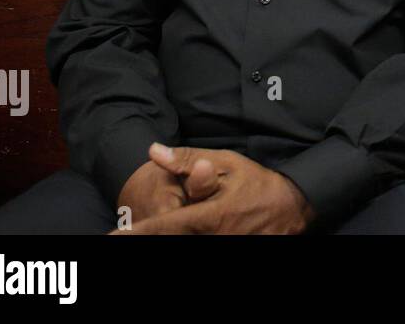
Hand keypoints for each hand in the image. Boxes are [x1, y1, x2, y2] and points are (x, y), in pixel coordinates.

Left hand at [109, 144, 314, 234]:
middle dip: (152, 237)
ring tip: (150, 232)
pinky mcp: (235, 253)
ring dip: (170, 239)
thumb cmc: (258, 183)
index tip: (111, 236)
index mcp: (209, 217)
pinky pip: (203, 249)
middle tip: (124, 235)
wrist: (293, 206)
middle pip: (172, 242)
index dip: (134, 234)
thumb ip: (188, 160)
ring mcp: (226, 248)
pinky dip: (190, 242)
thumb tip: (154, 152)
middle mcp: (215, 239)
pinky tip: (184, 235)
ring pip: (187, 246)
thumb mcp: (227, 163)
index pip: (162, 228)